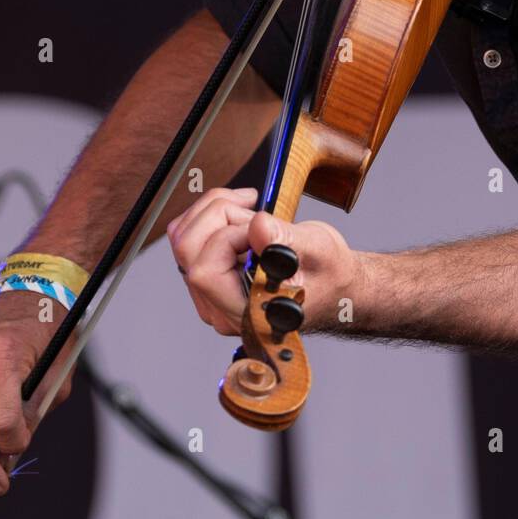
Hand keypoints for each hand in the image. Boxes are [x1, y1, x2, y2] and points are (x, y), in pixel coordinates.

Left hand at [167, 187, 362, 335]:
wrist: (334, 284)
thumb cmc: (330, 274)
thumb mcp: (319, 250)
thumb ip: (286, 240)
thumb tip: (257, 226)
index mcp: (247, 312)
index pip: (205, 271)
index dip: (227, 237)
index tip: (261, 225)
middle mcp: (221, 309)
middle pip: (188, 250)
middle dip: (218, 215)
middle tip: (254, 209)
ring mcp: (211, 295)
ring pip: (182, 240)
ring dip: (212, 210)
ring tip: (249, 207)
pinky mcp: (210, 277)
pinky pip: (188, 239)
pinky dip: (208, 214)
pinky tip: (237, 212)